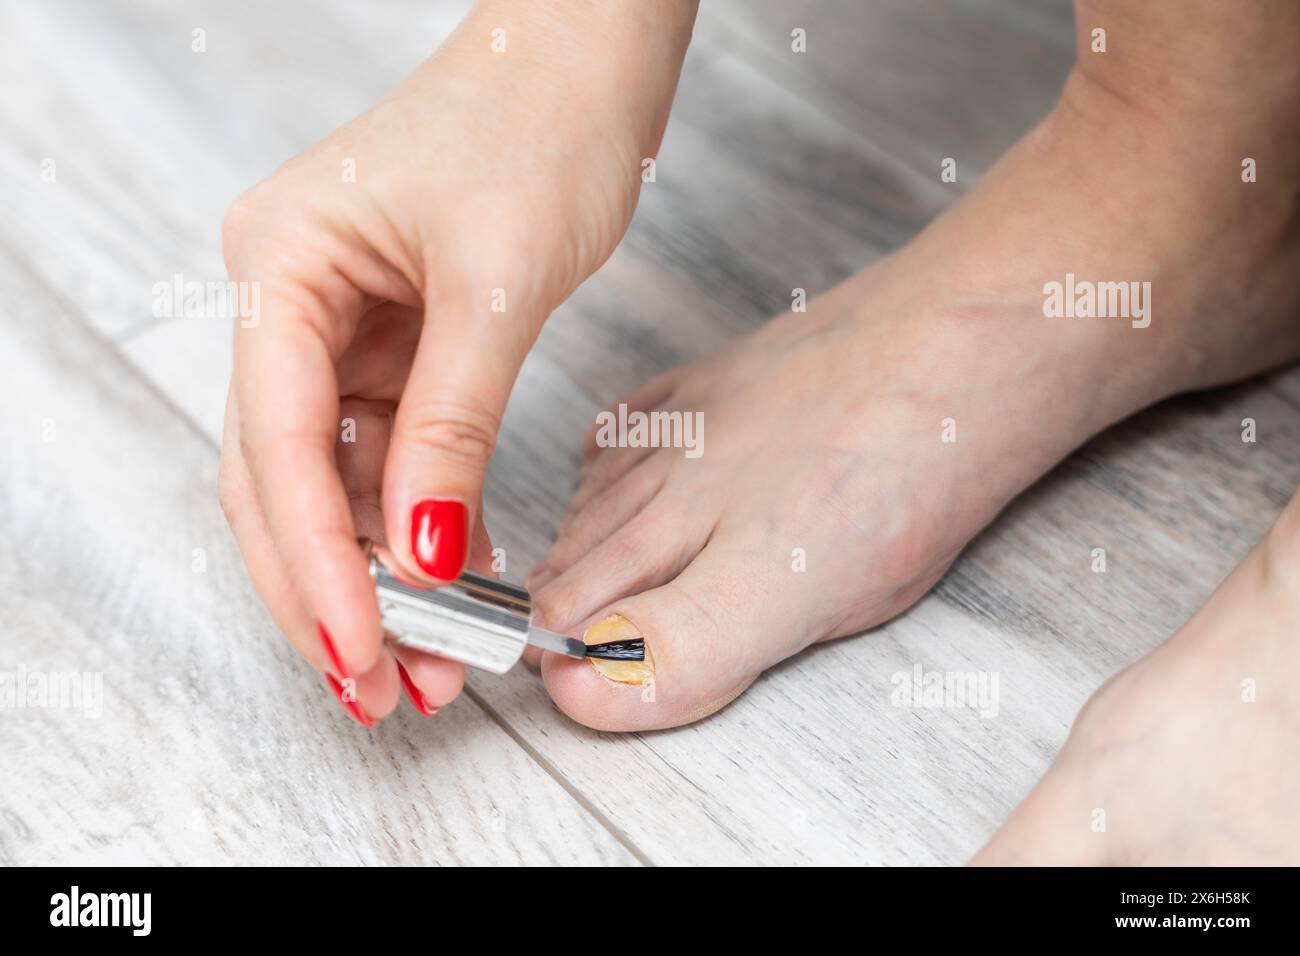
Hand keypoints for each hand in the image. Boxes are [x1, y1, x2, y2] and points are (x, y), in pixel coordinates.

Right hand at [218, 0, 695, 724]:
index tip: (361, 647)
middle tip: (383, 688)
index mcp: (279, 265)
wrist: (585, 59)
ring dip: (376, 574)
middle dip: (329, 589)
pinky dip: (418, 525)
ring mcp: (335, 328)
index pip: (274, 442)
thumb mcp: (497, 286)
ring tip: (427, 665)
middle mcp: (288, 302)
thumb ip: (452, 426)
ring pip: (333, 481)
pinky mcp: (392, 348)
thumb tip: (425, 554)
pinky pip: (389, 456)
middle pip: (280, 479)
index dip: (313, 559)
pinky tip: (456, 584)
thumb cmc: (538, 123)